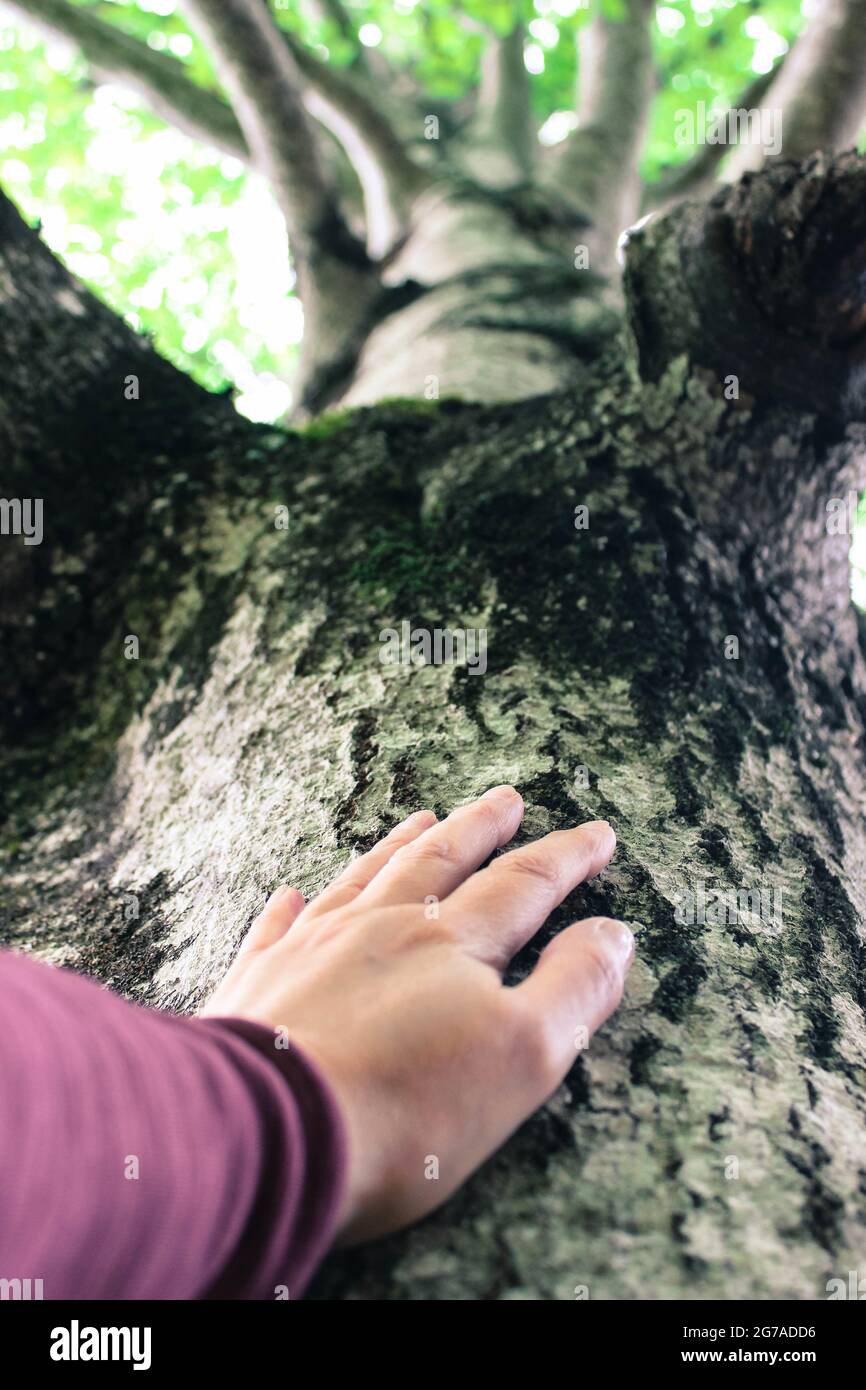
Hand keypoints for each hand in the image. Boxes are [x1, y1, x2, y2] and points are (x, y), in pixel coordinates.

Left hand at [201, 787, 633, 1242]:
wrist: (266, 1132)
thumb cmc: (405, 1108)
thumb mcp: (523, 1057)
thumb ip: (573, 989)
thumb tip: (614, 934)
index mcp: (451, 944)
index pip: (523, 885)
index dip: (567, 858)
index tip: (597, 834)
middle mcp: (382, 928)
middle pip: (442, 861)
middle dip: (482, 828)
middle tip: (506, 798)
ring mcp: (312, 949)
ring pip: (365, 878)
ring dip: (400, 845)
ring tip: (422, 818)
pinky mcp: (258, 984)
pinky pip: (280, 928)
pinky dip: (293, 908)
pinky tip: (292, 895)